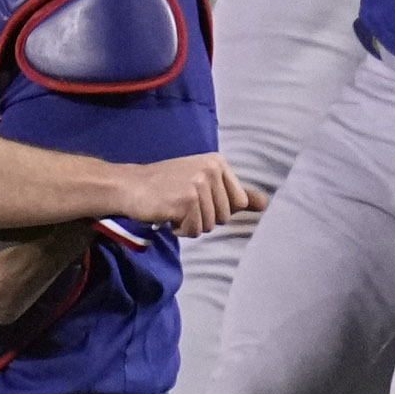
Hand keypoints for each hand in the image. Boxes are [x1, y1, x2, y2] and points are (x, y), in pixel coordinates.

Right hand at [121, 154, 265, 235]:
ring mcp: (199, 184)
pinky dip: (180, 230)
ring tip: (174, 208)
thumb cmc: (166, 186)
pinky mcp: (186, 200)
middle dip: (204, 218)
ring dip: (190, 224)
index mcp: (218, 163)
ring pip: (210, 225)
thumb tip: (265, 204)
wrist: (129, 186)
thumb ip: (236, 194)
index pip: (239, 203)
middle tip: (182, 204)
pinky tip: (168, 214)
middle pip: (226, 216)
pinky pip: (194, 230)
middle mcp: (211, 169)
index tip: (197, 198)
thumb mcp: (204, 183)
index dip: (218, 209)